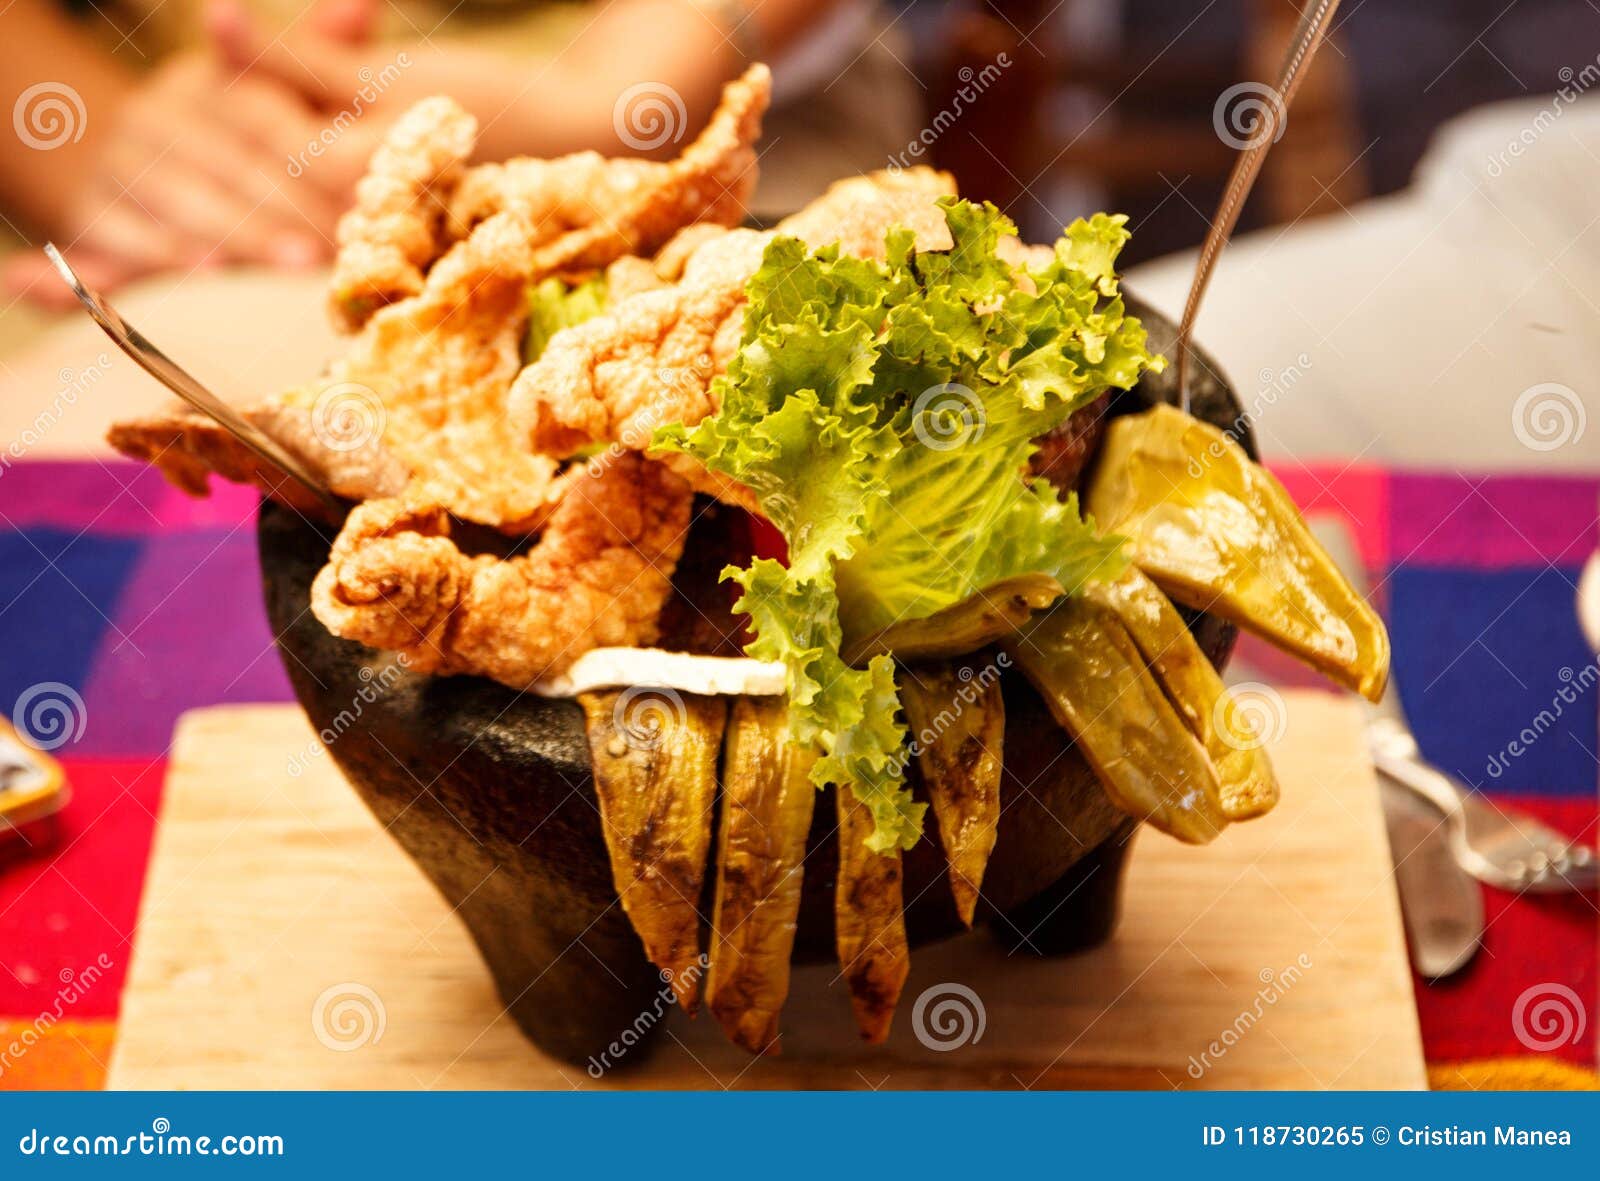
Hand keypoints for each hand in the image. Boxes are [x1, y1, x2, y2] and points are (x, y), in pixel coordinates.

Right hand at [5, 2, 378, 307]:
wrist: (133, 168)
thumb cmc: (234, 138)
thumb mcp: (273, 93)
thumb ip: (314, 56)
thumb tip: (362, 4)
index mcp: (206, 83)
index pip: (257, 116)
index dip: (302, 155)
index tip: (349, 189)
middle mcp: (157, 116)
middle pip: (226, 167)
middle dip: (281, 211)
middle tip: (325, 252)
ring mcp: (119, 163)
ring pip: (182, 203)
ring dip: (233, 236)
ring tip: (281, 265)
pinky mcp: (91, 214)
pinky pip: (125, 237)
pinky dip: (158, 255)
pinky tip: (206, 272)